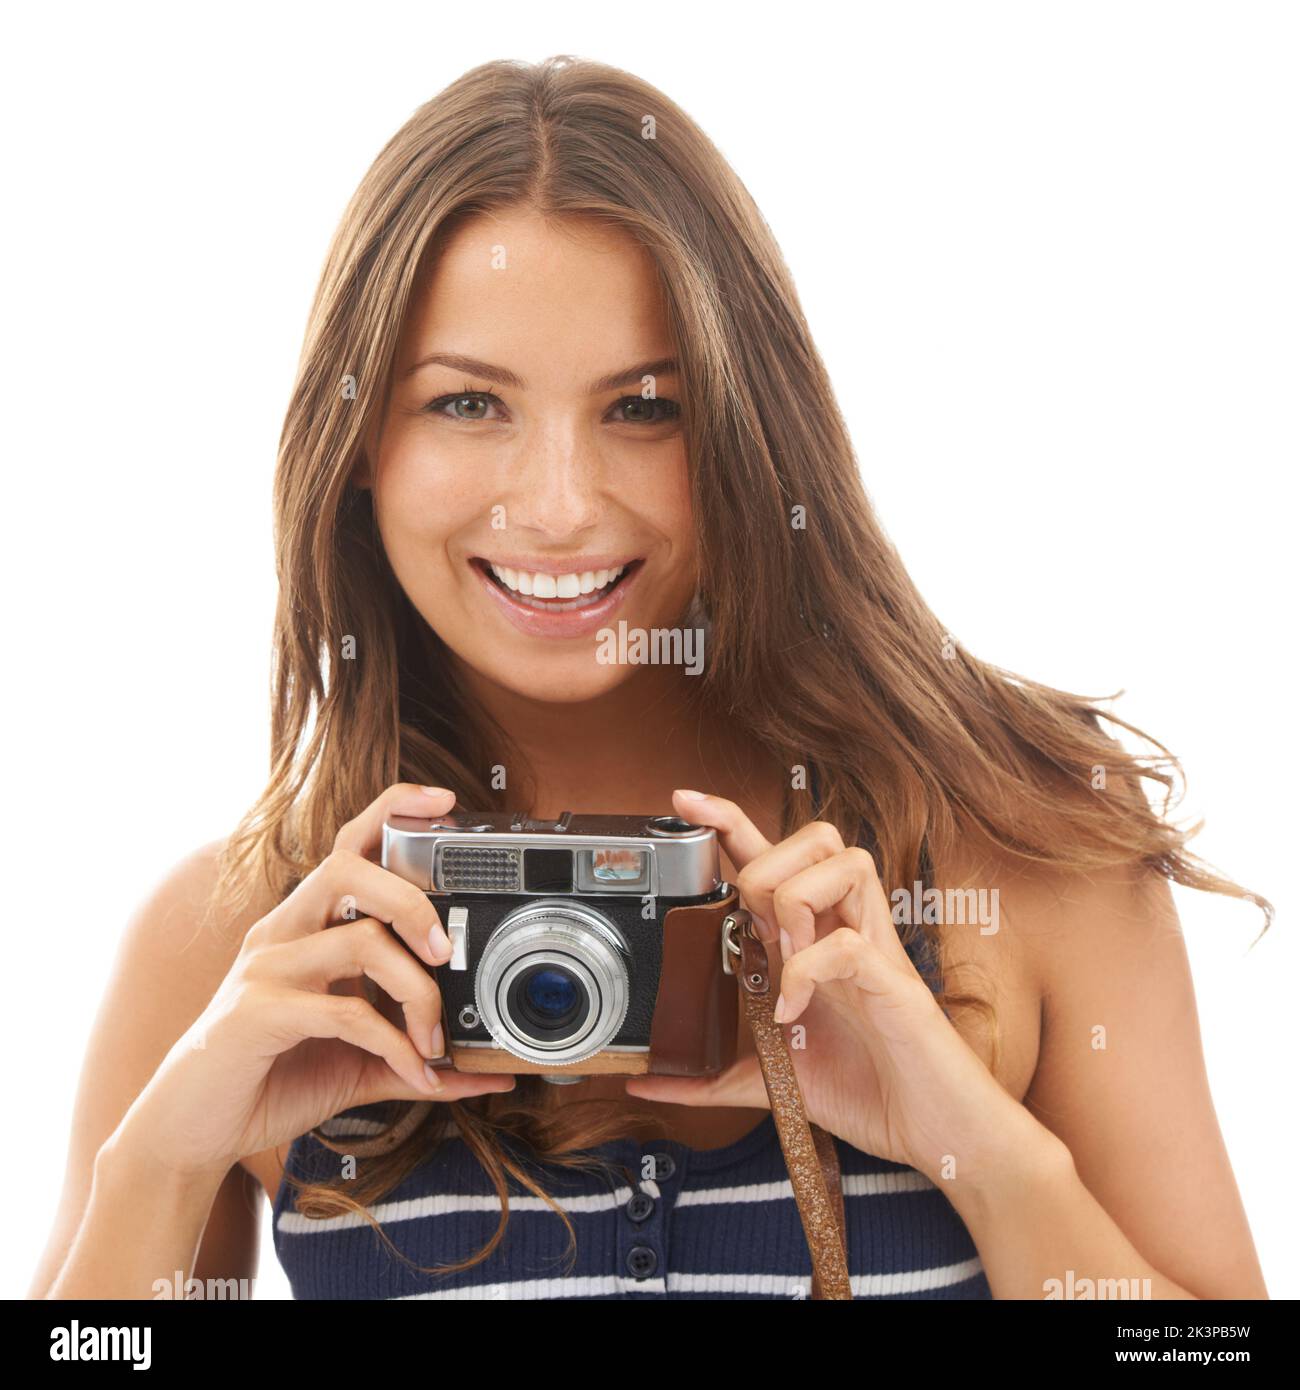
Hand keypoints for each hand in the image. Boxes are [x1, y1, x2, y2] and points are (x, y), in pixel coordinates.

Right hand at [118, 783, 513, 1177]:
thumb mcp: (359, 1063)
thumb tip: (490, 1075)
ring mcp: (265, 970)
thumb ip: (419, 1057)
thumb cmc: (272, 1079)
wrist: (193, 1131)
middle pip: (348, 871)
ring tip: (435, 1039)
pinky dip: (393, 1045)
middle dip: (411, 902)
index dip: (392, 813)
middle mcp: (282, 934)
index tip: (444, 801)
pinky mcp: (256, 1014)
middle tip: (446, 952)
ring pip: (359, 941)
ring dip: (416, 991)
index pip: (346, 847)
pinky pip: (345, 1012)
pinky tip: (414, 1074)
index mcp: (305, 927)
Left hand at [626, 790, 1035, 1186]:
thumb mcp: (770, 1081)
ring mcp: (875, 951)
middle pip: (817, 836)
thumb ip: (709, 1077)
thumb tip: (645, 1081)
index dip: (729, 819)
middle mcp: (847, 929)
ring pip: (845, 863)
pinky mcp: (894, 984)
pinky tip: (793, 1011)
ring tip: (783, 957)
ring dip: (797, 901)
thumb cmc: (865, 1089)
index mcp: (815, 938)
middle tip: (754, 927)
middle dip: (767, 866)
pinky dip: (808, 971)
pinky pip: (848, 942)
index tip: (684, 800)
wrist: (932, 1132)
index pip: (775, 855)